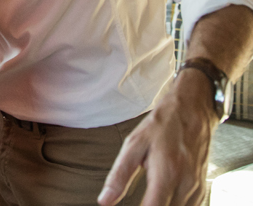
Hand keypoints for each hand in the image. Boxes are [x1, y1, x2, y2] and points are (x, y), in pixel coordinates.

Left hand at [98, 71, 216, 205]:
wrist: (192, 110)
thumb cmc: (162, 125)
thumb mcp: (133, 144)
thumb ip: (119, 175)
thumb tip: (105, 200)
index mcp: (167, 173)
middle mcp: (186, 184)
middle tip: (136, 202)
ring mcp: (197, 187)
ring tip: (147, 200)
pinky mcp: (202, 187)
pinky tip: (163, 201)